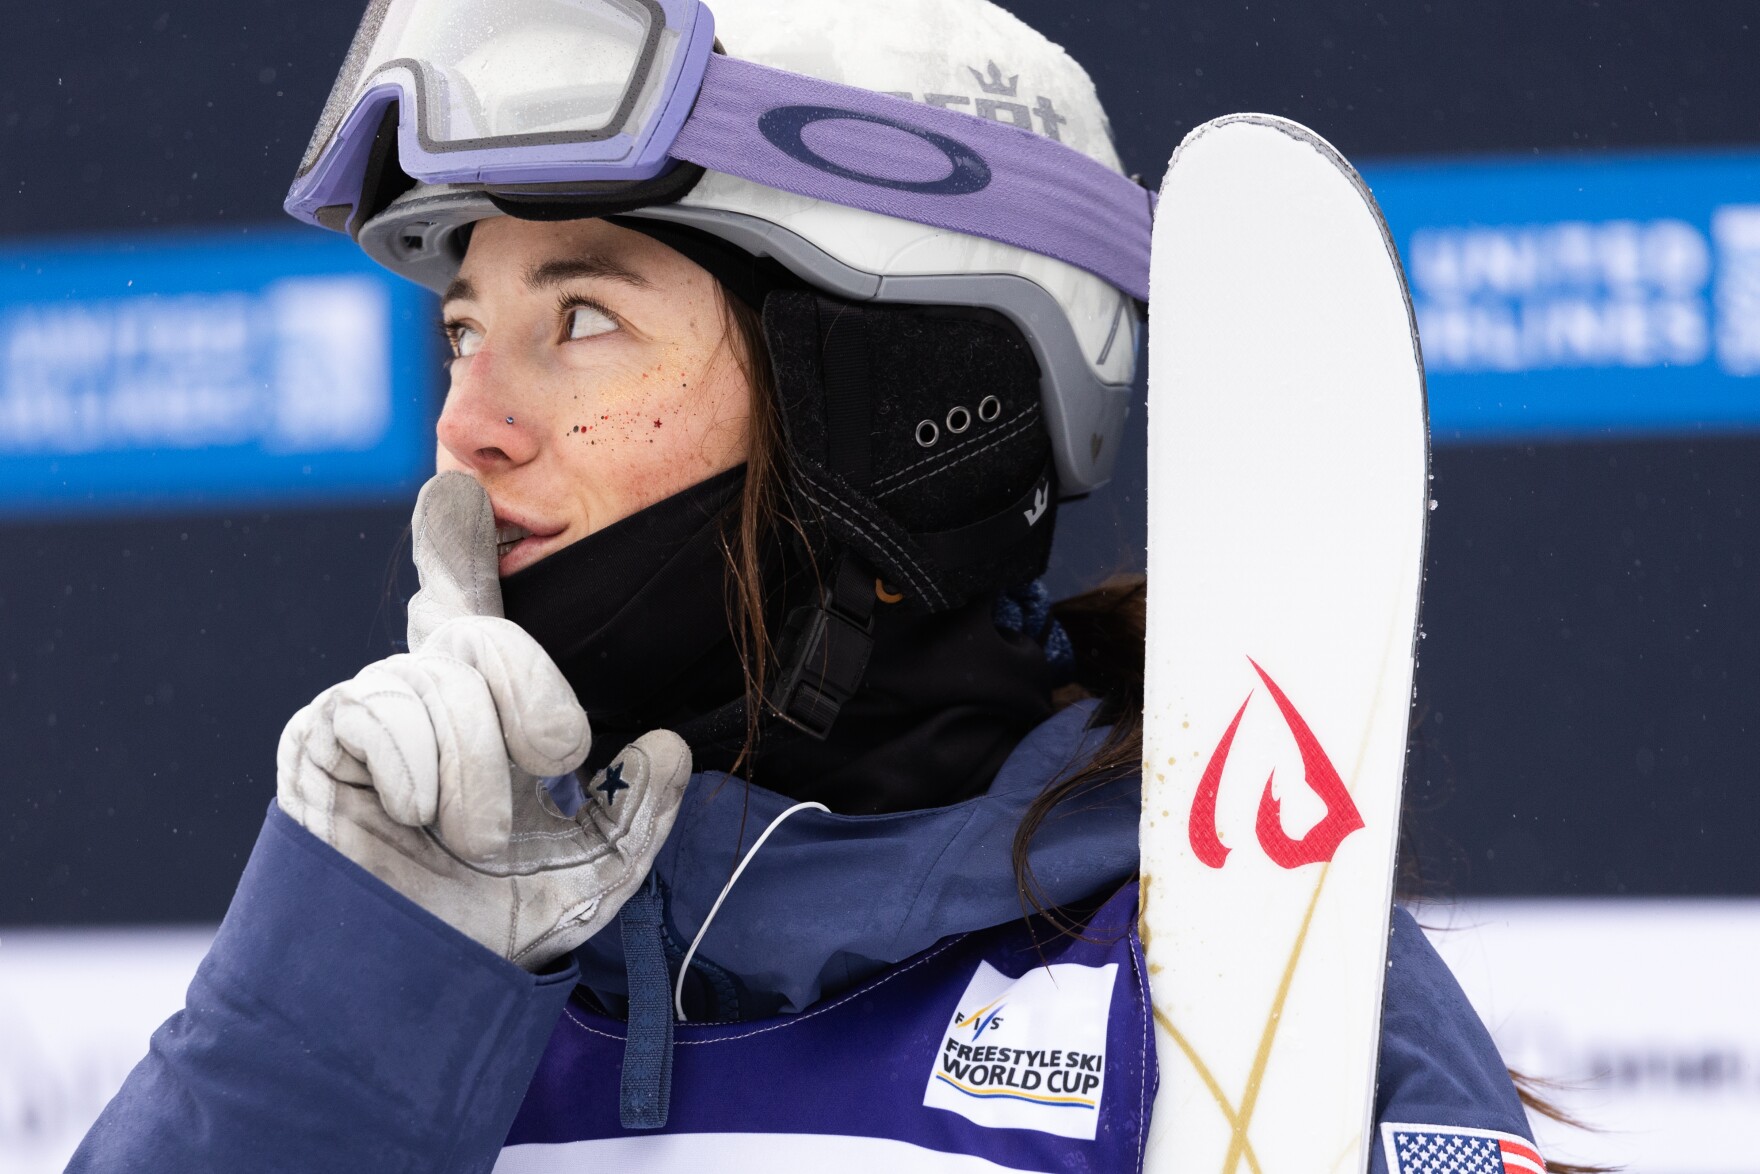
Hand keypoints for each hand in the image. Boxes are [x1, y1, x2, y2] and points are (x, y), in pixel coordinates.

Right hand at [276, 471, 690, 969]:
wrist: (420, 989)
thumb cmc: (495, 925)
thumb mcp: (598, 867)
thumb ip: (640, 805)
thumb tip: (666, 745)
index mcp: (483, 710)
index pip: (469, 606)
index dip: (455, 546)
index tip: (453, 491)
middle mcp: (423, 694)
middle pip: (480, 635)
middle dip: (532, 694)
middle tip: (557, 763)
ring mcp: (366, 712)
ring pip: (436, 684)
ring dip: (476, 772)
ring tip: (468, 838)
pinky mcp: (318, 743)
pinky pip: (375, 714)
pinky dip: (418, 773)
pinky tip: (415, 819)